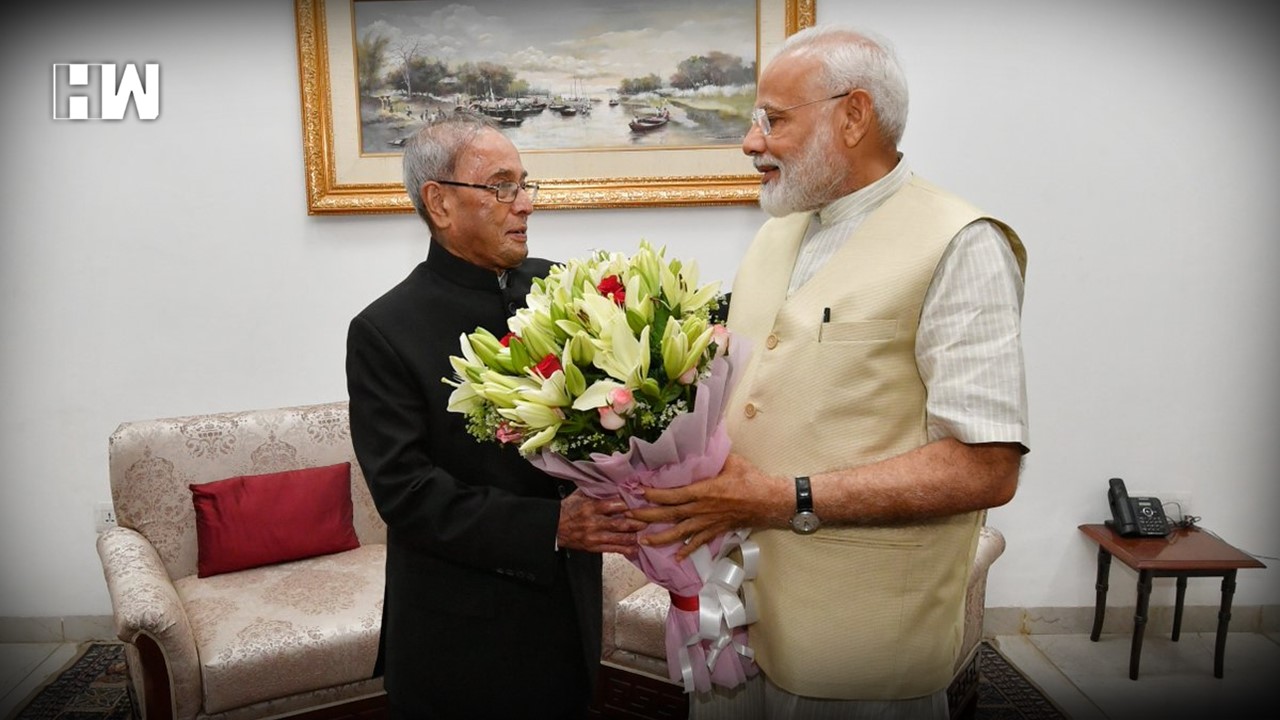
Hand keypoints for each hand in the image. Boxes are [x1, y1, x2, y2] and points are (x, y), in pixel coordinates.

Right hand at [556, 491, 645, 557]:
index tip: (638, 502)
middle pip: (619, 523)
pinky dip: (625, 549)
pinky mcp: (594, 547)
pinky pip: (613, 550)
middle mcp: (593, 522)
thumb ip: (597, 490)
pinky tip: (635, 548)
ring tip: (644, 532)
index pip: (613, 505)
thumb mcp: (580, 495)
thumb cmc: (568, 509)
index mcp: (590, 507)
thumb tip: (615, 483)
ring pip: (619, 537)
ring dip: (633, 536)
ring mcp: (594, 536)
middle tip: (648, 519)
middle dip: (636, 522)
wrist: (554, 527)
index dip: (627, 505)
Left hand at [629, 454, 789, 559]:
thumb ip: (713, 455)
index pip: (672, 495)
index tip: (637, 492)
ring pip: (679, 533)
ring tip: (642, 541)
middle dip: (647, 517)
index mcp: (703, 491)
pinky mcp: (716, 531)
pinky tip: (675, 557)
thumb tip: (702, 440)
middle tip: (628, 518)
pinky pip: (698, 542)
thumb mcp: (731, 461)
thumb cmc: (751, 479)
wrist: (770, 501)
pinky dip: (686, 550)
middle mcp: (702, 510)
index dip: (653, 494)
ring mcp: (708, 523)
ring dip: (660, 538)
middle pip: (669, 515)